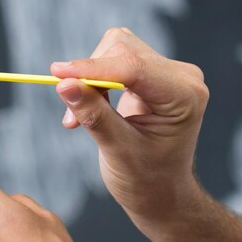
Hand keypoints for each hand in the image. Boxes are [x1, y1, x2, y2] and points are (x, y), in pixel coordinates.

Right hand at [51, 28, 209, 228]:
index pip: (134, 67)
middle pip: (123, 50)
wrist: (162, 192)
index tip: (56, 72)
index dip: (93, 68)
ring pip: (116, 49)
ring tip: (82, 117)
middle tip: (72, 117)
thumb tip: (64, 83)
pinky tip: (92, 109)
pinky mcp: (153, 72)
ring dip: (91, 78)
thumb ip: (93, 115)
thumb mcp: (118, 150)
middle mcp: (181, 76)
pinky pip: (116, 58)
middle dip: (90, 77)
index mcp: (185, 95)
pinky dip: (96, 79)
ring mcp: (169, 72)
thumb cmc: (146, 179)